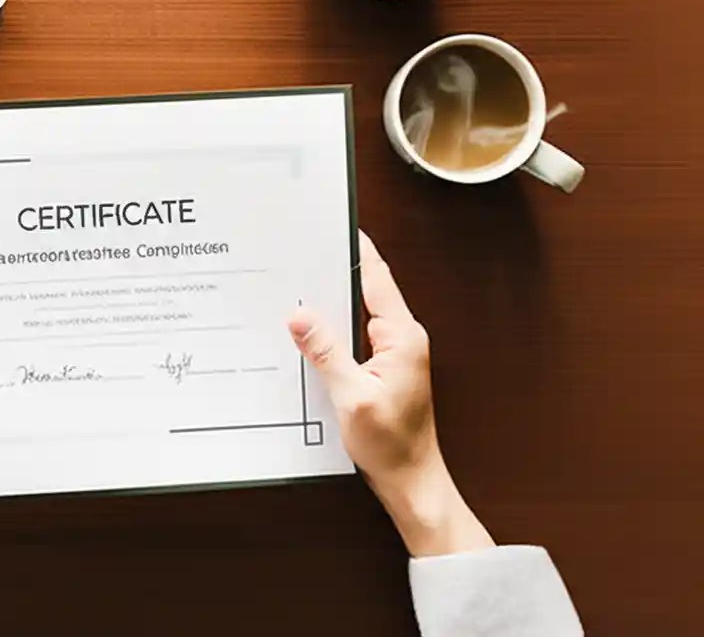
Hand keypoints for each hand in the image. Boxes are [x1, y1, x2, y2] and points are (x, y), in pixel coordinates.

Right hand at [287, 231, 492, 557]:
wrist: (412, 482)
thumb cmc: (391, 445)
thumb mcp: (351, 396)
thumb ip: (325, 352)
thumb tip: (300, 315)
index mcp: (402, 337)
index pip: (376, 279)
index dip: (355, 251)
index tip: (333, 226)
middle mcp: (402, 339)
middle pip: (365, 291)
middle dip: (333, 274)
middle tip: (298, 256)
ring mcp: (393, 354)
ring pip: (357, 315)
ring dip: (330, 305)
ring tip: (295, 289)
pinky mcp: (383, 368)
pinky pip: (355, 337)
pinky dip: (332, 331)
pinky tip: (308, 333)